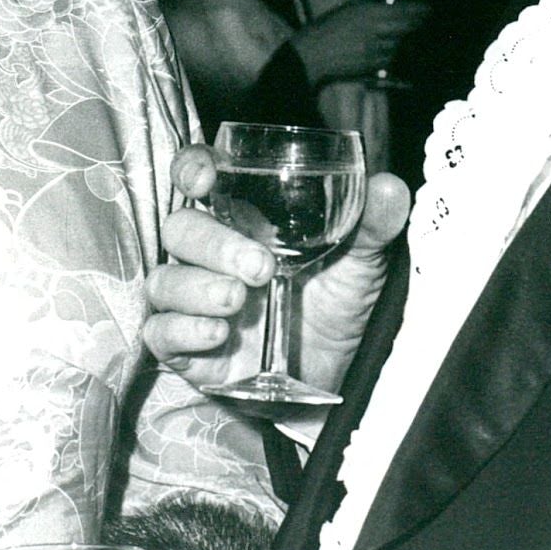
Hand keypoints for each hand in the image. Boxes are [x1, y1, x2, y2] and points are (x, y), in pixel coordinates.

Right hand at [145, 144, 410, 397]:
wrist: (334, 380)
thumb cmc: (336, 307)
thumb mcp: (361, 264)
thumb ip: (372, 225)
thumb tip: (390, 188)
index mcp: (242, 220)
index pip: (198, 177)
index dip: (192, 169)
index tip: (206, 178)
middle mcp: (209, 254)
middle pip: (181, 228)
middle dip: (215, 244)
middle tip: (261, 268)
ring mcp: (192, 301)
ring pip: (165, 280)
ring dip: (198, 287)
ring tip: (238, 300)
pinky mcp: (184, 348)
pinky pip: (160, 332)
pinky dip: (184, 329)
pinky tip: (217, 333)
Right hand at [286, 0, 432, 85]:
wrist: (310, 56)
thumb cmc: (323, 28)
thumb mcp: (346, 9)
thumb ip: (366, 5)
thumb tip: (382, 2)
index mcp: (370, 13)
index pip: (404, 11)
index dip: (419, 10)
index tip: (428, 8)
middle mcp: (377, 31)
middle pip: (407, 27)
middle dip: (417, 23)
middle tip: (423, 20)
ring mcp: (376, 51)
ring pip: (398, 44)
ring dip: (401, 40)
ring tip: (399, 34)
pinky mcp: (371, 66)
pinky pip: (388, 59)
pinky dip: (389, 54)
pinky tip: (385, 50)